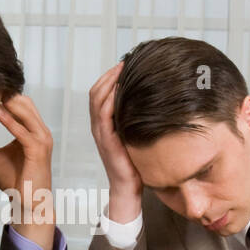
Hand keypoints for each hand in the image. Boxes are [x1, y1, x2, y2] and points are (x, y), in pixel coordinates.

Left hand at [0, 94, 55, 249]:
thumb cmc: (14, 181)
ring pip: (26, 112)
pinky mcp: (38, 150)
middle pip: (25, 102)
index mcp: (32, 131)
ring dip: (9, 102)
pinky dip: (10, 122)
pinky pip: (23, 131)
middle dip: (7, 92)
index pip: (20, 105)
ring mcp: (42, 140)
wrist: (28, 202)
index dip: (4, 95)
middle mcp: (40, 131)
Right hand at [87, 62, 142, 222]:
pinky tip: (121, 88)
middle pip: (96, 91)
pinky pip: (103, 114)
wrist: (128, 188)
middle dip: (109, 74)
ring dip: (109, 81)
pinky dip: (110, 98)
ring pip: (97, 99)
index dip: (109, 77)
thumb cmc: (135, 164)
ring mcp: (100, 132)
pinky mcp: (106, 140)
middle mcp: (98, 126)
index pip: (99, 93)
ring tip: (123, 69)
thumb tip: (154, 101)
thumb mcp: (136, 135)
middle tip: (125, 62)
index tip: (125, 64)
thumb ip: (136, 119)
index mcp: (103, 124)